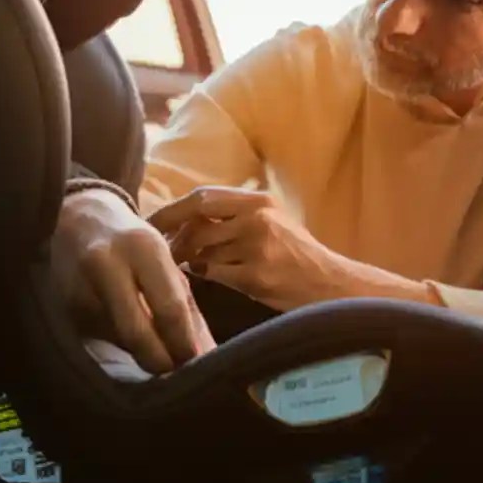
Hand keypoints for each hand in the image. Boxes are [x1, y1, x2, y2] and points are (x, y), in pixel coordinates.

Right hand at [53, 189, 215, 373]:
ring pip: (118, 338)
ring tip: (156, 349)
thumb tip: (204, 354)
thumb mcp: (164, 260)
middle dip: (159, 360)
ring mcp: (79, 285)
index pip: (169, 307)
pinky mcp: (64, 304)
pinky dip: (120, 342)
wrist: (78, 219)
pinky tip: (127, 331)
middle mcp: (107, 264)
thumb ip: (185, 306)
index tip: (198, 363)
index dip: (184, 343)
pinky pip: (101, 335)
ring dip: (141, 352)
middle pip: (136, 331)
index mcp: (143, 247)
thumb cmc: (134, 243)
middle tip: (176, 373)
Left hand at [148, 187, 349, 310]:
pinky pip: (211, 273)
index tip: (153, 221)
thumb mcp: (274, 222)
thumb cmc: (299, 256)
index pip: (203, 197)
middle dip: (172, 236)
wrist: (329, 286)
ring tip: (180, 265)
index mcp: (260, 202)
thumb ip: (237, 216)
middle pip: (196, 222)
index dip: (173, 209)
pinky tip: (199, 279)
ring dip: (186, 259)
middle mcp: (257, 219)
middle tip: (156, 248)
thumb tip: (190, 219)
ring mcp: (256, 247)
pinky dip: (200, 276)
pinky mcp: (255, 276)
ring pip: (201, 250)